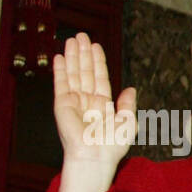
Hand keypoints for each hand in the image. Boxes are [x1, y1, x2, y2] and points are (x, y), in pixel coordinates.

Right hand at [54, 33, 135, 191]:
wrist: (95, 157)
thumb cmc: (112, 146)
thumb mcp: (127, 123)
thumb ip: (128, 104)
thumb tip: (131, 88)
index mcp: (103, 104)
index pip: (100, 77)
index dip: (98, 61)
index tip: (96, 45)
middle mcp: (87, 101)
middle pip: (85, 71)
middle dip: (84, 53)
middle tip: (82, 35)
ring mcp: (74, 101)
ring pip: (74, 74)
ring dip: (73, 56)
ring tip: (72, 39)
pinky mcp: (62, 104)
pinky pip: (61, 83)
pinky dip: (61, 69)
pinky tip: (60, 56)